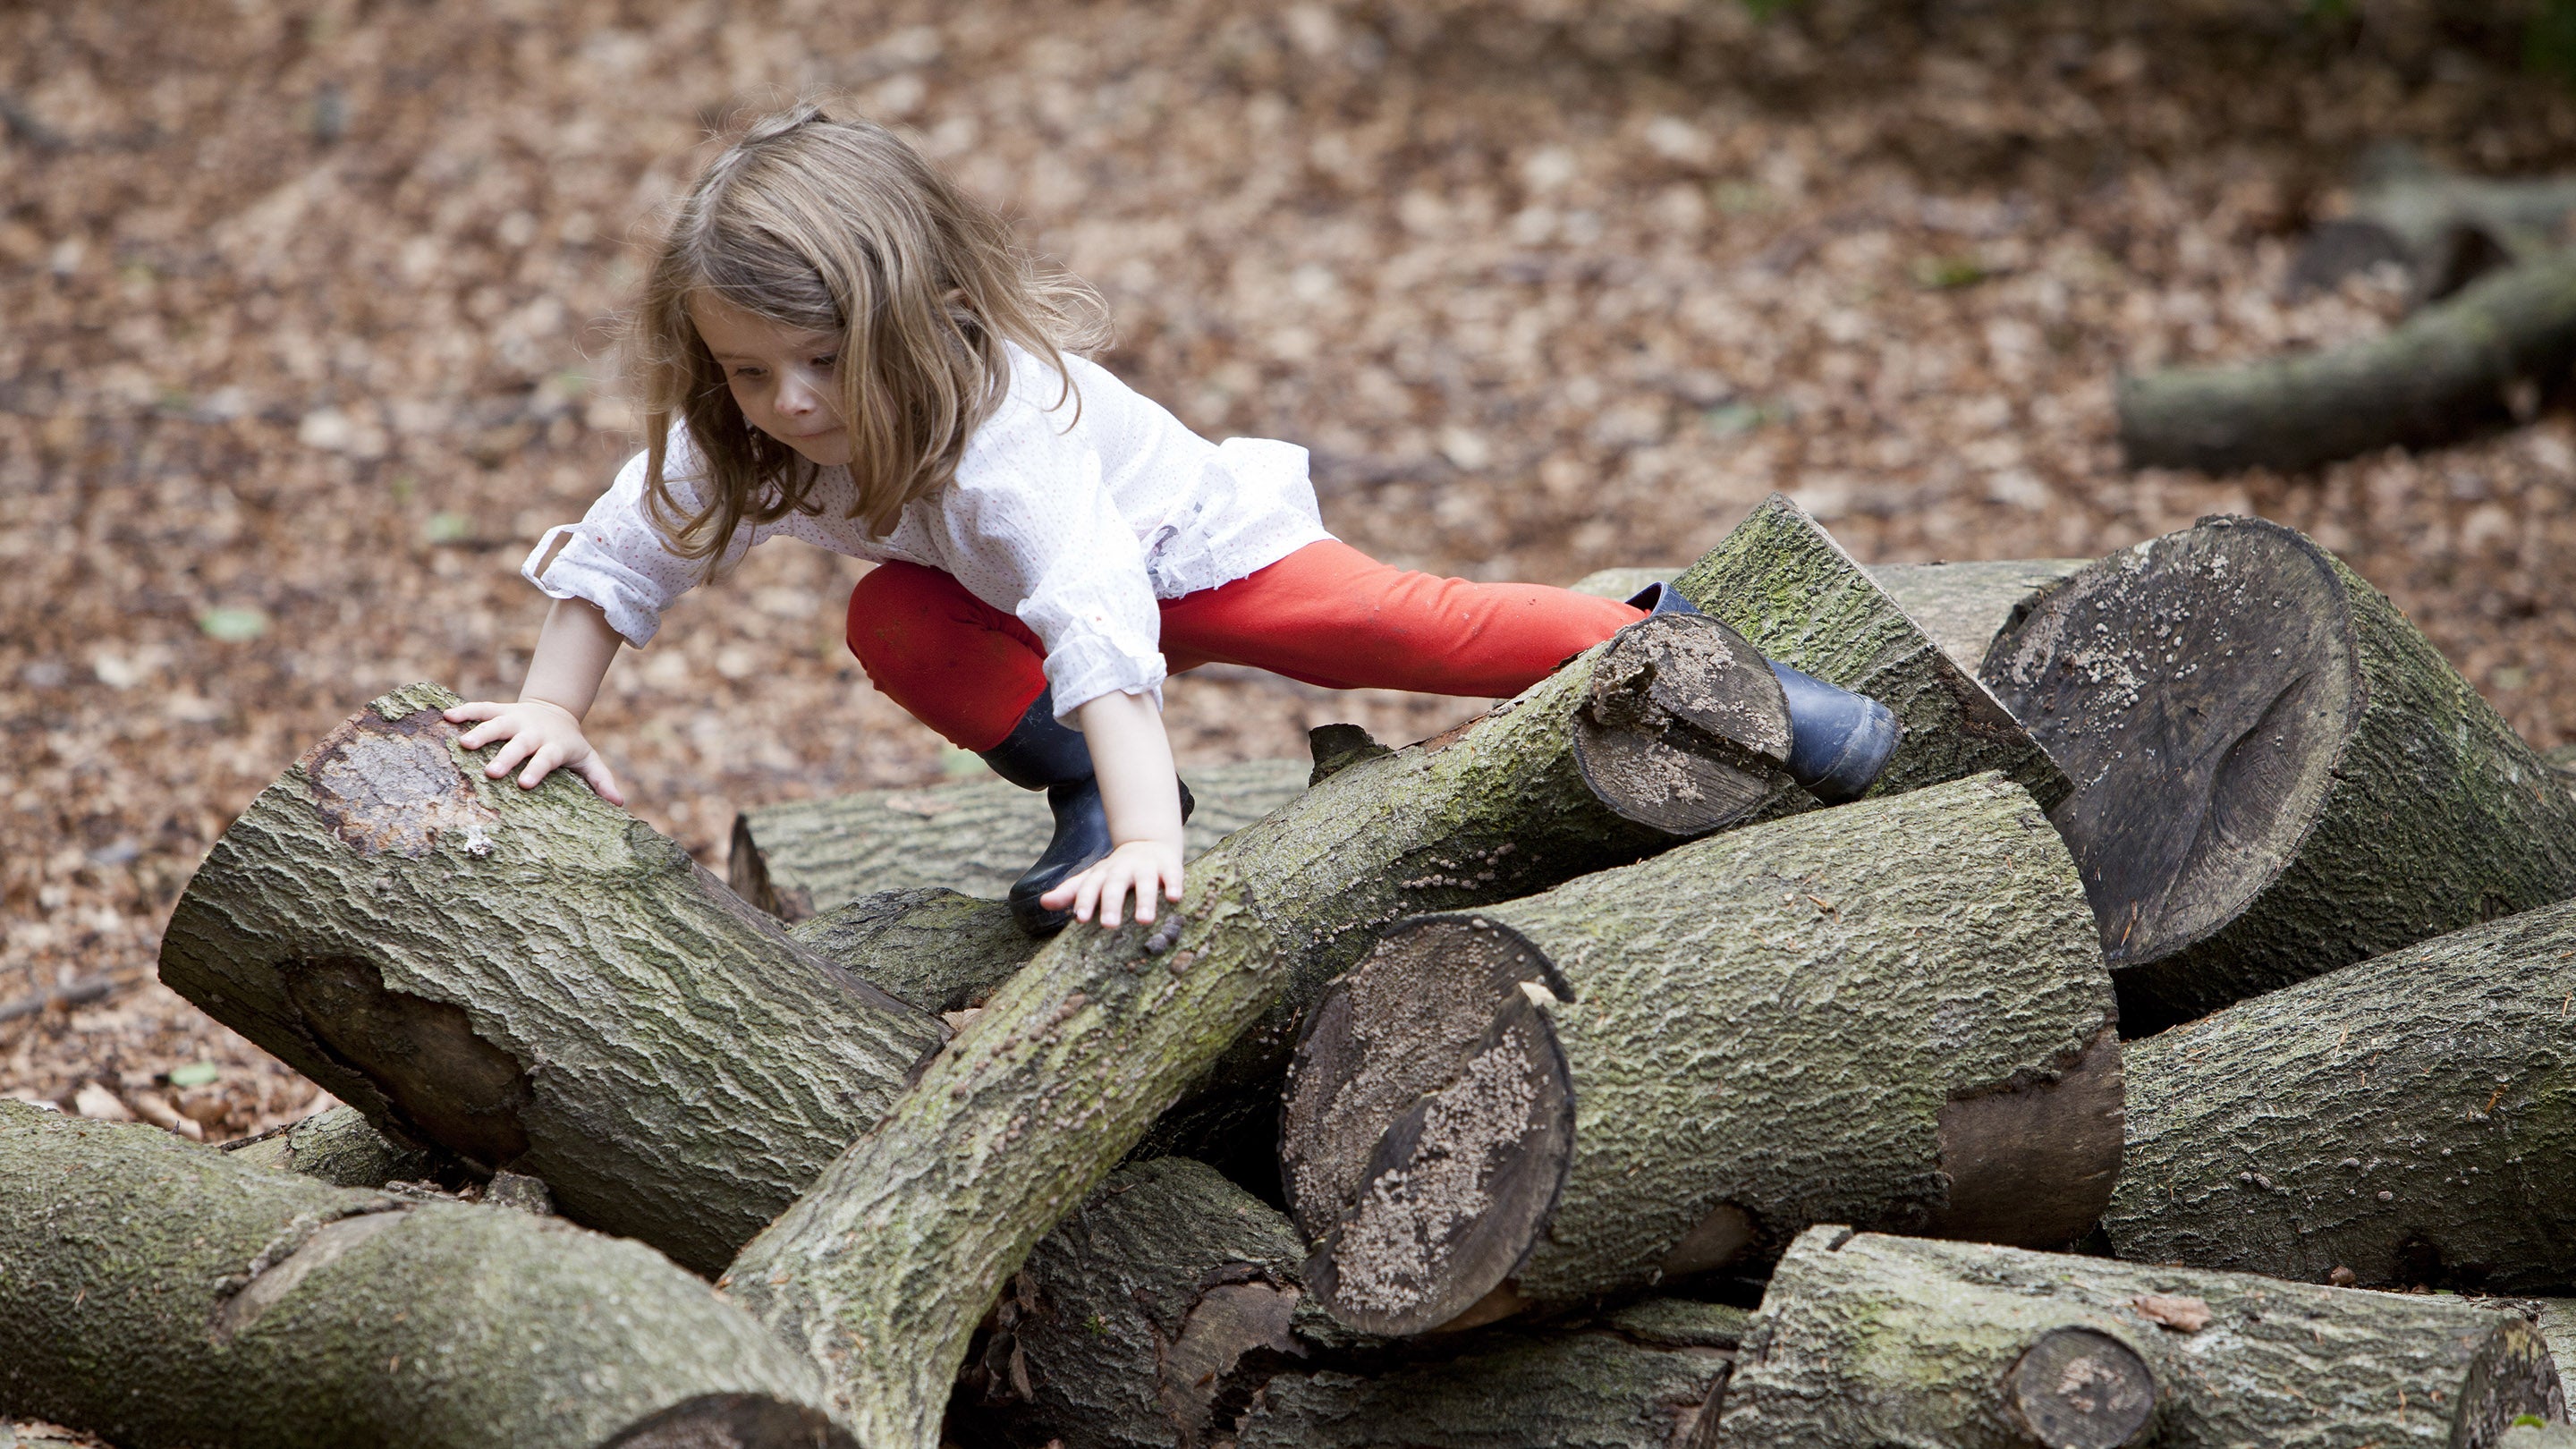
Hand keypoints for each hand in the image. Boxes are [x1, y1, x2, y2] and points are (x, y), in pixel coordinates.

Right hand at [443, 698, 626, 804]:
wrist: (555, 711)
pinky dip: (466, 711)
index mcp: (553, 746)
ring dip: (481, 733)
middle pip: (519, 744)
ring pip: (497, 724)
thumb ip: (600, 779)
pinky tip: (446, 717)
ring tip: (463, 745)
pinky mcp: (501, 710)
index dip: (537, 770)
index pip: (546, 759)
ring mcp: (515, 719)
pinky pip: (482, 708)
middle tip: (492, 773)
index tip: (525, 784)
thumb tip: (618, 803)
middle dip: (506, 757)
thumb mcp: (587, 759)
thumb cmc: (569, 744)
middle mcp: (533, 732)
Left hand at [1040, 839, 1183, 929]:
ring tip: (1144, 921)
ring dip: (1144, 900)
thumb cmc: (1116, 871)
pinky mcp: (1169, 866)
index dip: (1085, 901)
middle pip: (1115, 886)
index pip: (1090, 887)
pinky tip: (1175, 898)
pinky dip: (1174, 885)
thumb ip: (1071, 891)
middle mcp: (1123, 870)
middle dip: (1111, 904)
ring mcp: (1147, 867)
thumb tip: (1043, 902)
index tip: (1080, 918)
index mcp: (1102, 875)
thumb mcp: (1094, 878)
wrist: (1147, 842)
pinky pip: (1172, 875)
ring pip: (1145, 883)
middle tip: (1109, 925)